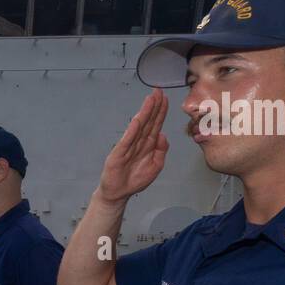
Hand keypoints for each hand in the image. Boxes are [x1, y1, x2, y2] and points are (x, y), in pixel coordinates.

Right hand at [97, 89, 169, 204]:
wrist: (119, 193)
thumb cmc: (135, 180)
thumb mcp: (155, 166)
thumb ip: (161, 151)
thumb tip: (163, 135)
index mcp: (148, 145)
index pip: (155, 124)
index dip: (161, 112)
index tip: (165, 99)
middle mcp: (138, 142)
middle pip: (148, 121)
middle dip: (154, 106)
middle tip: (158, 91)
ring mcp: (128, 146)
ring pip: (139, 126)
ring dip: (145, 112)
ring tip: (150, 99)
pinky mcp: (119, 153)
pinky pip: (128, 139)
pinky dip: (133, 129)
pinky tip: (138, 119)